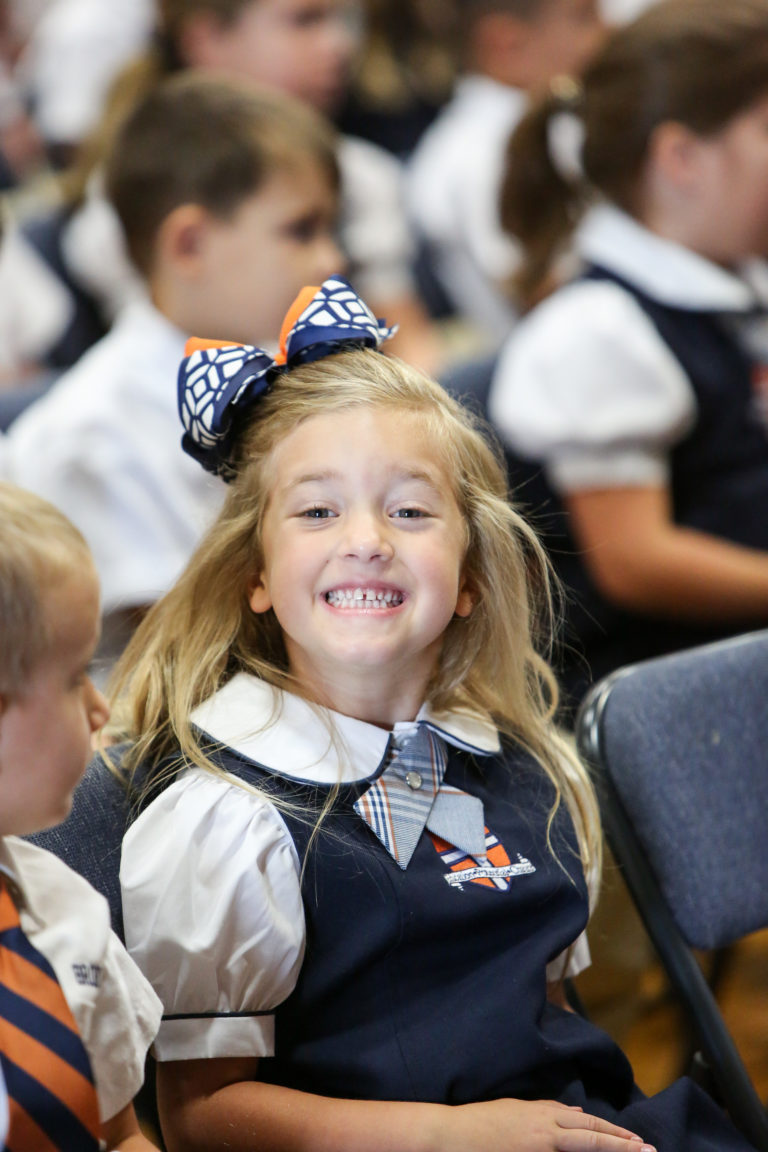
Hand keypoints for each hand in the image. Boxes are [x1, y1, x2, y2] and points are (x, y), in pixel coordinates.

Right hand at [441, 1098, 654, 1151]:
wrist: (455, 1136)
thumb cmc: (484, 1121)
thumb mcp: (519, 1109)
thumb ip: (550, 1111)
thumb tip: (579, 1114)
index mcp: (544, 1116)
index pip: (588, 1125)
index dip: (615, 1134)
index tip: (637, 1141)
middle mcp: (546, 1133)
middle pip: (591, 1139)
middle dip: (622, 1146)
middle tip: (649, 1151)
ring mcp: (538, 1149)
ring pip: (581, 1150)